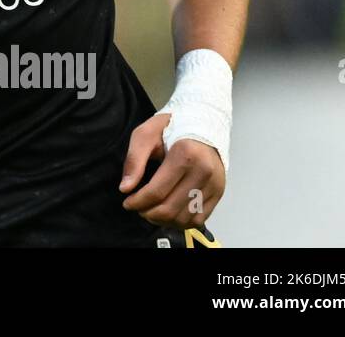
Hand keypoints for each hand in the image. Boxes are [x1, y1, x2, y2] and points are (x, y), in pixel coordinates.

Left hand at [119, 113, 225, 228]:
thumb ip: (134, 161)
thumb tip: (125, 188)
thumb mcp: (145, 134)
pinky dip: (181, 222)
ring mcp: (214, 184)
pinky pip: (199, 218)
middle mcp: (204, 172)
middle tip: (137, 208)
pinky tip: (168, 213)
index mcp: (185, 154)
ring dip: (164, 220)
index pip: (157, 191)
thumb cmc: (170, 127)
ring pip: (185, 218)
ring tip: (151, 211)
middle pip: (171, 209)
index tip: (127, 202)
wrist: (202, 122)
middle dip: (148, 213)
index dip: (138, 202)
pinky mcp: (219, 192)